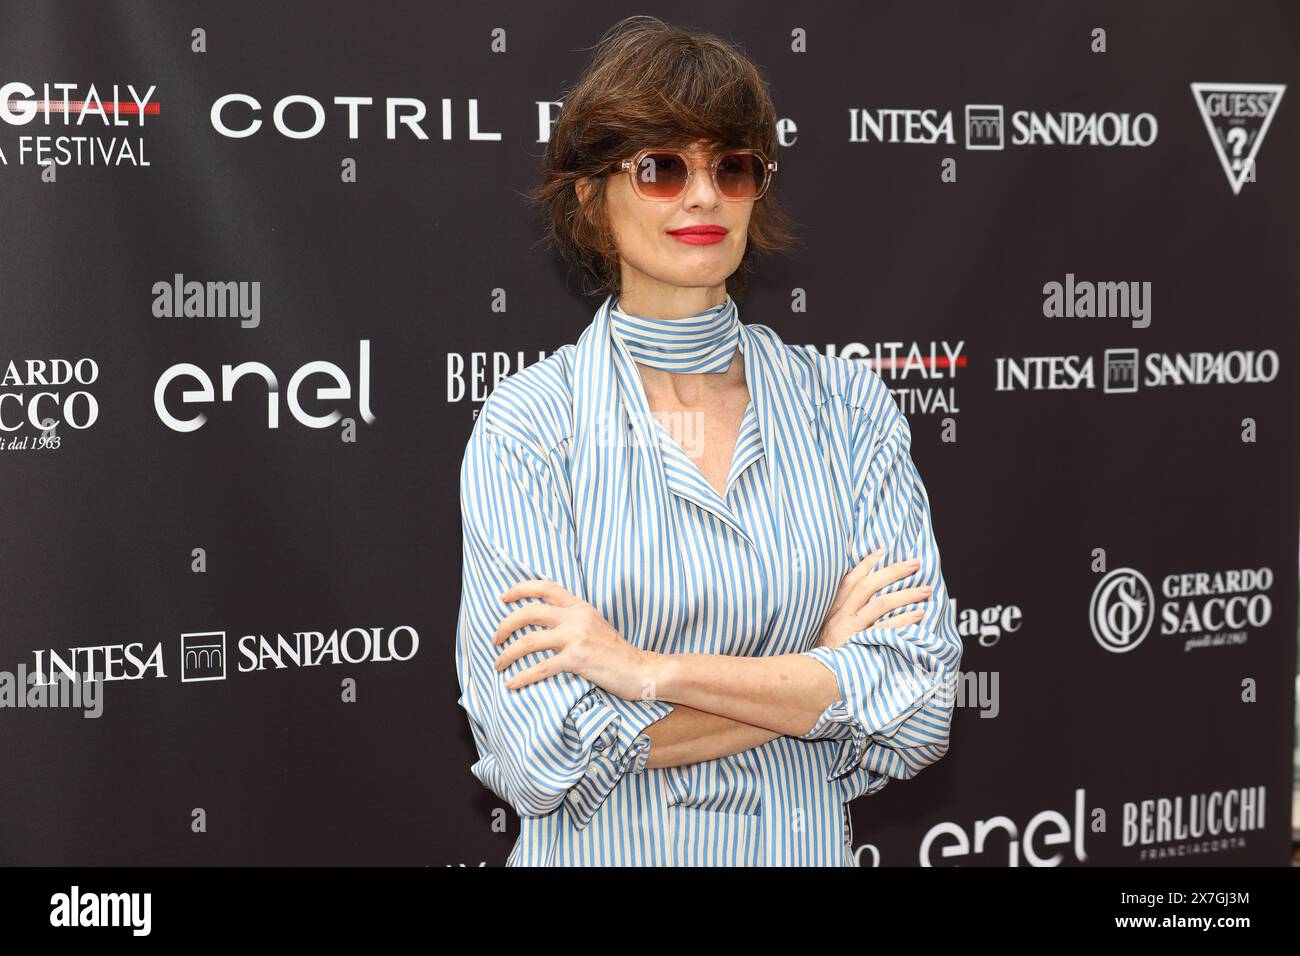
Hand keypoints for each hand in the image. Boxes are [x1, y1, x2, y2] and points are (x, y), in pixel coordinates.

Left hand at [492, 578, 658, 700]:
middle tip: (495, 639)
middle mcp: (576, 618)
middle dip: (505, 625)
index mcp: (580, 607)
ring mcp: (576, 638)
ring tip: (498, 664)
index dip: (521, 589)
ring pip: (529, 641)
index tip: (503, 597)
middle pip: (529, 612)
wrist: (642, 670)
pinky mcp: (578, 659)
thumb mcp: (596, 626)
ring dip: (508, 654)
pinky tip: (512, 684)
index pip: (546, 587)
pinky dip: (522, 677)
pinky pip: (541, 668)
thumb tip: (548, 624)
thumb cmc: (618, 654)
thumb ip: (575, 620)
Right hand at [814, 548, 932, 648]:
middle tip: (915, 564)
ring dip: (905, 594)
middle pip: (868, 586)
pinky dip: (903, 620)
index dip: (866, 563)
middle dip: (893, 571)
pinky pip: (886, 629)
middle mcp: (841, 616)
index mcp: (833, 610)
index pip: (850, 579)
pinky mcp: (861, 645)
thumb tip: (864, 600)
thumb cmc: (827, 656)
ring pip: (880, 604)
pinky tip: (918, 614)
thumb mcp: (828, 631)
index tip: (884, 551)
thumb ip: (843, 615)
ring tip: (925, 590)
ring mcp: (851, 630)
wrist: (815, 679)